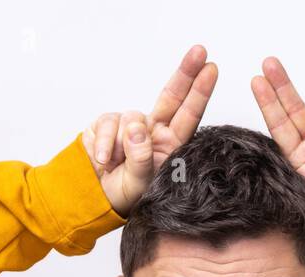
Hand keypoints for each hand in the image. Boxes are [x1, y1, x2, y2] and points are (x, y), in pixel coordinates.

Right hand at [83, 44, 217, 217]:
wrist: (93, 196)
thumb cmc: (124, 192)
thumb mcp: (139, 184)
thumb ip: (141, 159)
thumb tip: (136, 130)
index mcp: (169, 145)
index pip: (188, 116)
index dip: (200, 92)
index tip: (211, 69)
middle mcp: (153, 131)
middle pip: (171, 97)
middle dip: (185, 73)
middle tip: (199, 51)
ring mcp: (130, 125)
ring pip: (132, 119)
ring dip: (124, 145)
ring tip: (117, 165)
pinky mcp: (107, 123)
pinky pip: (109, 125)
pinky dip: (105, 145)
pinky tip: (103, 161)